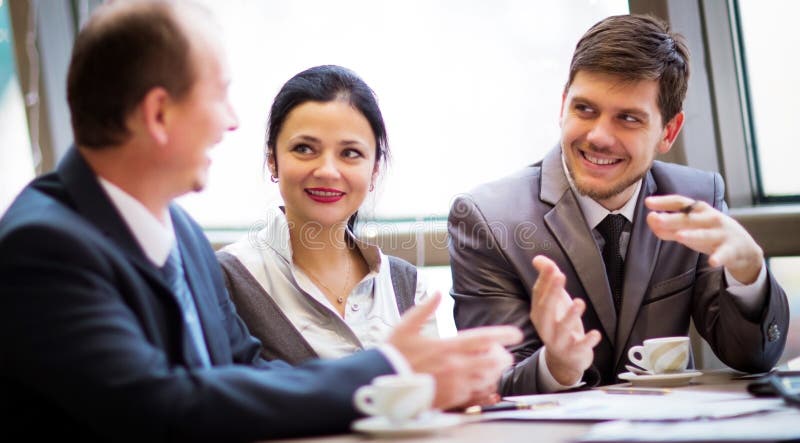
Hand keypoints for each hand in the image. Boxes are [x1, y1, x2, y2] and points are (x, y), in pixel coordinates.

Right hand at [388, 292, 521, 409]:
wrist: (380, 383)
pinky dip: (480, 389)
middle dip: (502, 358)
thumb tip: (437, 293)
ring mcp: (453, 384)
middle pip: (491, 362)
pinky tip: (478, 384)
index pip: (483, 339)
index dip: (503, 335)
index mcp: (446, 346)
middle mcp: (453, 366)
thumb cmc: (393, 355)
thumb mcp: (406, 326)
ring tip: (493, 369)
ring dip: (493, 373)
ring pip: (486, 379)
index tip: (516, 334)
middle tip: (504, 355)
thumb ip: (424, 309)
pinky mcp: (449, 399)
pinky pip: (474, 394)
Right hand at [530, 256, 600, 385]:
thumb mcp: (555, 302)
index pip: (539, 295)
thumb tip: (538, 259)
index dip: (545, 281)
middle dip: (552, 293)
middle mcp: (545, 327)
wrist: (564, 359)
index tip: (552, 267)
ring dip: (570, 315)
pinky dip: (587, 341)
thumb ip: (548, 280)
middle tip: (560, 276)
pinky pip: (579, 347)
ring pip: (562, 329)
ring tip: (579, 302)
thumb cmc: (559, 324)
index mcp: (539, 313)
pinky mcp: (574, 352)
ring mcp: (559, 341)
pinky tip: (595, 333)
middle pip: (545, 310)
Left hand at [645, 195, 762, 283]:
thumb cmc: (710, 235)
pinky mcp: (731, 250)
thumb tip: (649, 218)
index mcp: (699, 211)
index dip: (664, 202)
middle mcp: (711, 218)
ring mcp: (722, 233)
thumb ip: (668, 227)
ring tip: (680, 236)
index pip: (681, 202)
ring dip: (694, 234)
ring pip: (706, 234)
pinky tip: (712, 262)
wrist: (744, 248)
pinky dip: (719, 257)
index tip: (648, 202)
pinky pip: (724, 254)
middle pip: (690, 218)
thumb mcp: (689, 229)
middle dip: (674, 218)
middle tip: (658, 219)